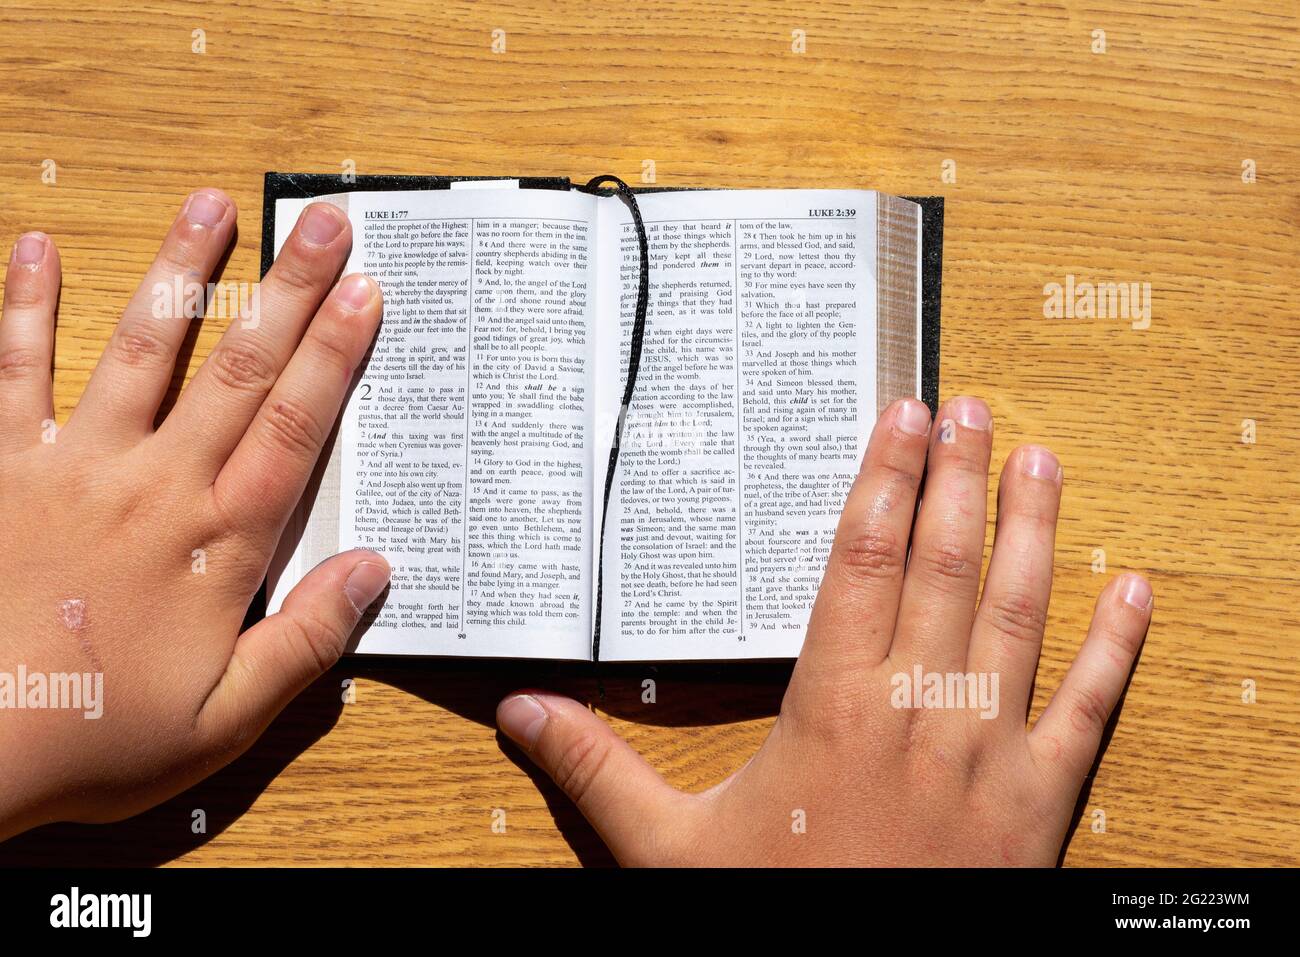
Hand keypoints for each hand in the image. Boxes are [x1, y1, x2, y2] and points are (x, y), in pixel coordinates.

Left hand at [0, 191, 388, 840]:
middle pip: (239, 372)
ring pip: (143, 351)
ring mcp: (75, 467)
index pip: (295, 430)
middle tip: (323, 223)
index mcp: (217, 544)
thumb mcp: (225, 719)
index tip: (363, 292)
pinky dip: (23, 309)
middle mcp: (156, 486)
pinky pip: (13, 372)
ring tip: (210, 206)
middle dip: (288, 291)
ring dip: (181, 274)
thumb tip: (374, 570)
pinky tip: (32, 250)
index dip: (334, 356)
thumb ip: (306, 640)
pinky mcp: (2, 467)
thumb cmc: (95, 735)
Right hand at [496, 397, 1151, 865]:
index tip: (901, 419)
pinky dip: (1114, 646)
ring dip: (1032, 530)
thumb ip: (596, 771)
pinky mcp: (1039, 802)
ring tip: (1038, 460)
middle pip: (943, 568)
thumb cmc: (774, 913)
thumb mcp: (667, 851)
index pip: (861, 565)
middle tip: (967, 407)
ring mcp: (988, 754)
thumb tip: (520, 712)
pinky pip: (1089, 709)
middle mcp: (918, 713)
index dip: (883, 482)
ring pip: (1018, 615)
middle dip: (956, 479)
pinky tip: (1131, 588)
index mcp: (832, 708)